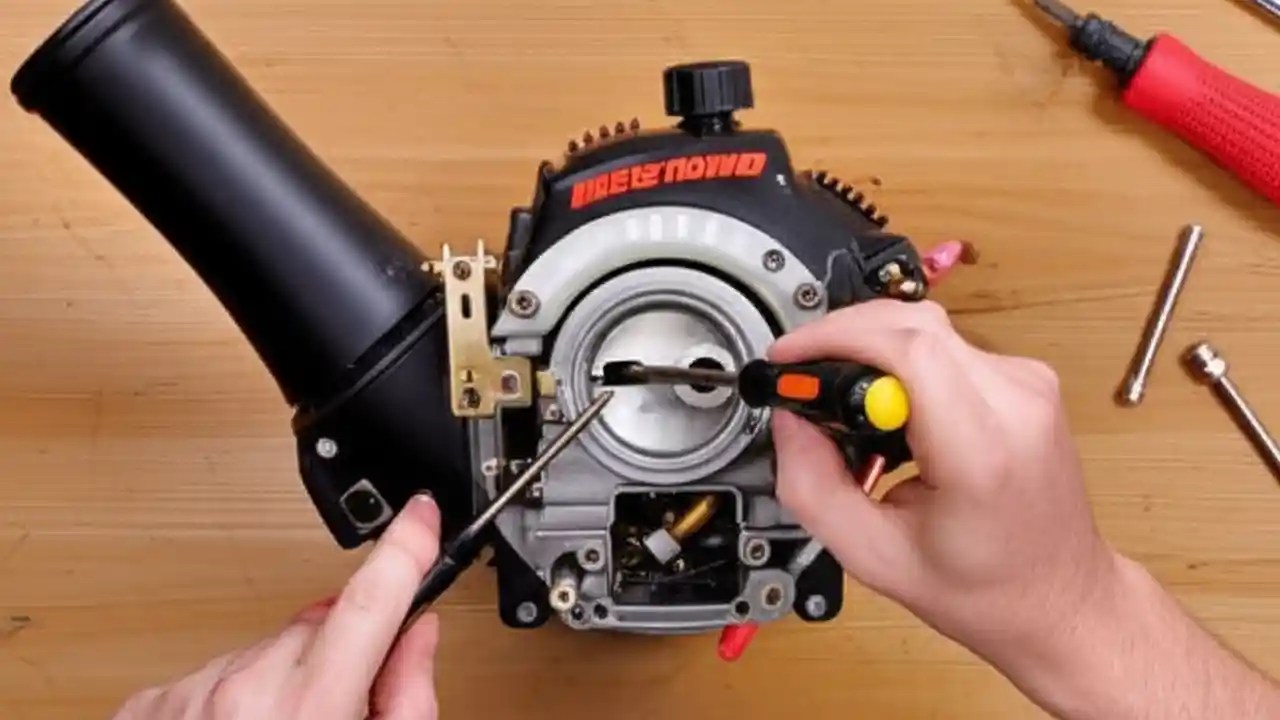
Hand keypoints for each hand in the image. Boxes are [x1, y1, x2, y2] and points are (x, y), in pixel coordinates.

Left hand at [113, 494, 441, 719]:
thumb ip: (408, 701)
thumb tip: (417, 638)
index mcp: (308, 713)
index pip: (370, 602)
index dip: (405, 549)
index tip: (422, 516)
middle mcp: (241, 694)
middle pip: (322, 627)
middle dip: (345, 650)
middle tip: (349, 706)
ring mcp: (188, 696)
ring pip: (268, 650)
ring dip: (286, 677)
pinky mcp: (150, 704)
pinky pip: (216, 673)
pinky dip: (237, 695)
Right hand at [770, 300, 1117, 677]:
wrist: (1057, 597)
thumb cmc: (986, 588)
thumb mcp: (872, 556)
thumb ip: (813, 487)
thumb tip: (788, 421)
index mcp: (983, 450)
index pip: (909, 346)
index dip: (837, 337)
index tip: (794, 357)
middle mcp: (1017, 403)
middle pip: (913, 323)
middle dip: (843, 335)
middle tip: (805, 374)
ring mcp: (1029, 385)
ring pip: (928, 329)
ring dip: (873, 349)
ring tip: (848, 405)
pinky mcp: (1026, 380)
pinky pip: (948, 346)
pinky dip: (904, 362)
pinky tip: (890, 409)